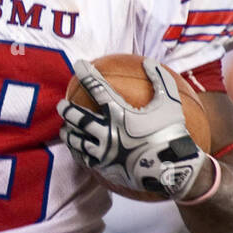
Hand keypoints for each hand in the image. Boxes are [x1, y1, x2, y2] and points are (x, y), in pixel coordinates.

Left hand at [58, 58, 205, 198]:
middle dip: (67, 110)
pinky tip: (76, 149)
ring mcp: (103, 151)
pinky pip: (84, 158)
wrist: (171, 170)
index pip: (97, 88)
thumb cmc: (172, 133)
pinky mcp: (104, 167)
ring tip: (64, 128)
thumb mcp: (170, 102)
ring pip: (77, 140)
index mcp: (119, 113)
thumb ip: (159, 78)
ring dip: (68, 132)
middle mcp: (106, 132)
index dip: (86, 74)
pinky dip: (77, 151)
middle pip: (78, 118)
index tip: (78, 65)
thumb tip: (147, 62)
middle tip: (61, 105)